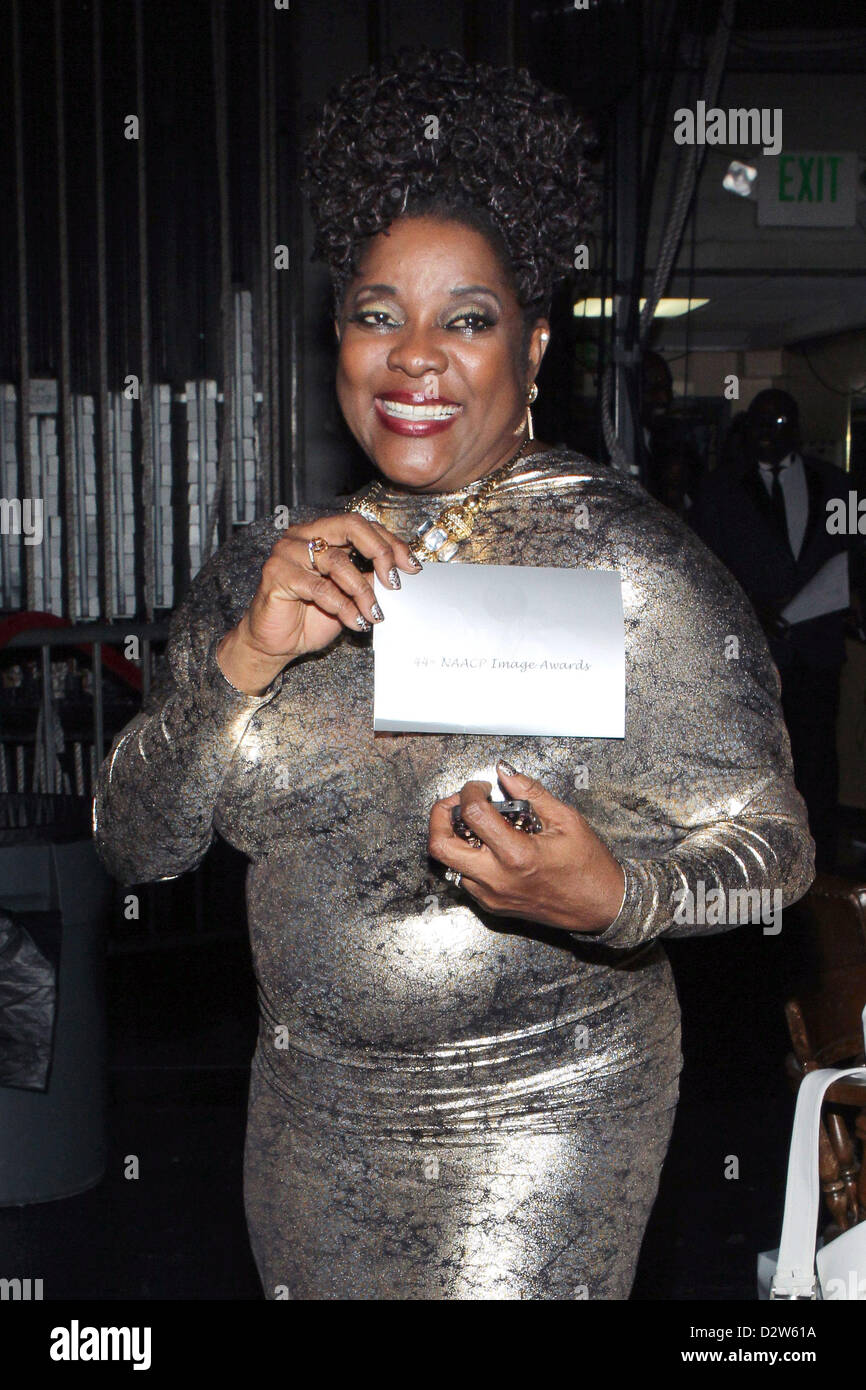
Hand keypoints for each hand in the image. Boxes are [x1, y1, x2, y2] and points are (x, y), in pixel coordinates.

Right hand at [217, 514, 420, 693]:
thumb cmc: (312, 616)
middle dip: (380, 552)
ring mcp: (287, 552)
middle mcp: (303, 536)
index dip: (391, 543)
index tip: (411, 567)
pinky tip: (355, 621)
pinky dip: (342, 607)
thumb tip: (401, 570)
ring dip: (362, 591)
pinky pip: (319, 588)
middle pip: (350, 525)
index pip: (363, 525)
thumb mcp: (351, 594)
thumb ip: (369, 575)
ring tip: (374, 614)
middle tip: (394, 582)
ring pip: (337, 561)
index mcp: (322, 533)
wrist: (277, 643)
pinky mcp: (276, 574)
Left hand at [427, 761, 625, 933]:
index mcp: (517, 855)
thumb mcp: (566, 820)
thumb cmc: (589, 866)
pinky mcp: (492, 906)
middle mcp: (497, 879)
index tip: (481, 788)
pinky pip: (465, 878)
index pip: (472, 814)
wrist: (600, 906)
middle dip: (440, 816)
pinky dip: (468, 858)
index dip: (469, 792)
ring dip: (454, 838)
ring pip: (448, 864)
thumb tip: (506, 772)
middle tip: (458, 804)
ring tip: (476, 825)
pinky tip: (489, 847)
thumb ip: (531, 793)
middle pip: (440, 846)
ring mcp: (491, 896)